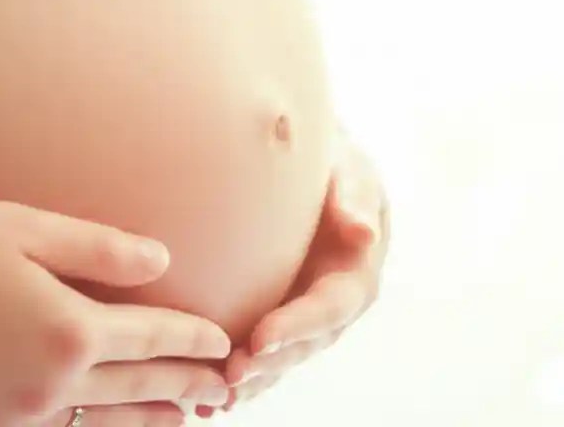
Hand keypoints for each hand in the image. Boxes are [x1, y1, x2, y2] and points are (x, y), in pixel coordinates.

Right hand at [0, 200, 231, 426]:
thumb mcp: (22, 230)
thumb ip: (99, 250)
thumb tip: (161, 259)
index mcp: (69, 328)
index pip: (153, 337)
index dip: (193, 339)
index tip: (223, 342)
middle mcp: (50, 383)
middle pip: (137, 387)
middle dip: (185, 386)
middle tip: (223, 390)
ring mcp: (13, 414)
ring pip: (100, 423)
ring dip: (146, 420)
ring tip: (179, 421)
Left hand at [207, 136, 389, 415]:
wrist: (308, 165)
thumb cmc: (331, 163)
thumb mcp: (349, 169)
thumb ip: (354, 197)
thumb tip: (364, 233)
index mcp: (356, 275)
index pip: (330, 308)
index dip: (297, 326)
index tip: (261, 338)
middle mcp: (332, 306)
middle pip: (302, 345)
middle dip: (268, 364)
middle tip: (228, 377)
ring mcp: (303, 317)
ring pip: (278, 359)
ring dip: (249, 380)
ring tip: (210, 396)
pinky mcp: (276, 318)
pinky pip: (257, 354)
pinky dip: (234, 378)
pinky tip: (198, 401)